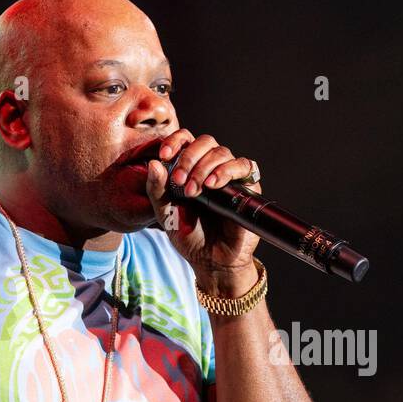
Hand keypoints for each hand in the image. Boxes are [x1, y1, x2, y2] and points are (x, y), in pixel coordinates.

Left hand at [145, 130, 261, 296]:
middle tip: (180, 181)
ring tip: (195, 190)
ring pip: (223, 152)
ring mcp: (231, 178)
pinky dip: (228, 170)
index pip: (187, 140)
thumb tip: (154, 163)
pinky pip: (244, 166)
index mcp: (192, 169)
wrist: (211, 261)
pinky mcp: (248, 188)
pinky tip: (213, 185)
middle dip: (189, 157)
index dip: (176, 141)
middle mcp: (212, 169)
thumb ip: (157, 189)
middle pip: (206, 142)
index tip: (164, 155)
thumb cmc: (189, 237)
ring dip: (205, 166)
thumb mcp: (165, 213)